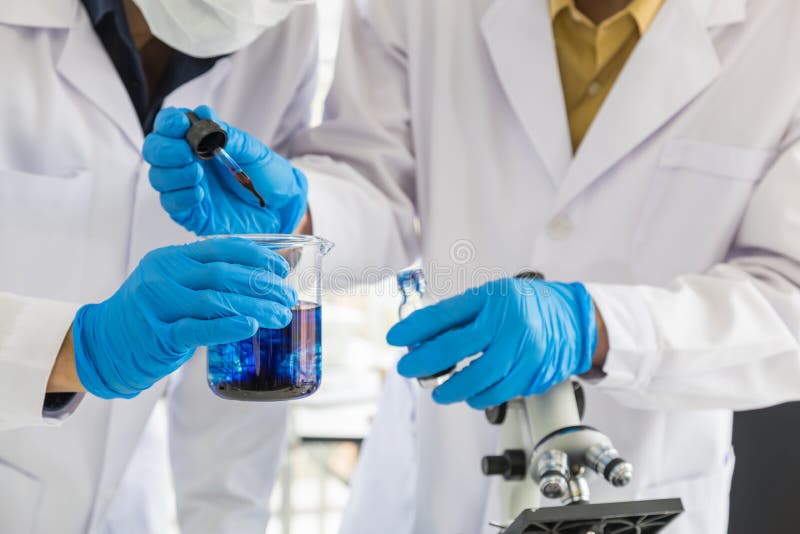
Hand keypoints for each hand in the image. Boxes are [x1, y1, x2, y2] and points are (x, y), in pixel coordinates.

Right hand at [72, 238, 296, 398]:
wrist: (103, 344)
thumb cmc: (150, 315)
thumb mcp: (172, 284)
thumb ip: (205, 279)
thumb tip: (261, 280)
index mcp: (171, 258)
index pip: (221, 248)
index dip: (256, 256)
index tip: (281, 268)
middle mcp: (164, 276)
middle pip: (224, 273)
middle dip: (263, 285)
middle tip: (288, 296)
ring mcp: (159, 304)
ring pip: (216, 300)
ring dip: (255, 307)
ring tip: (281, 315)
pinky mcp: (159, 335)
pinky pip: (198, 328)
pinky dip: (227, 326)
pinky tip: (250, 326)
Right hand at [143, 105, 307, 235]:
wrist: (283, 207)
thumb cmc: (269, 176)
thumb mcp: (253, 151)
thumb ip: (229, 136)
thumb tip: (206, 117)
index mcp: (200, 142)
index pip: (169, 126)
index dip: (168, 123)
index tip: (180, 125)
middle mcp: (188, 162)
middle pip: (155, 150)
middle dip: (165, 150)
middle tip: (186, 153)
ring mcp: (187, 187)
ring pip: (158, 178)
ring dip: (173, 174)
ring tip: (197, 174)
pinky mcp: (191, 212)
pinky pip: (171, 204)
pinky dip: (181, 197)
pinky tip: (199, 194)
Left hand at [388, 278, 596, 408]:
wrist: (576, 320)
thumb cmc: (531, 306)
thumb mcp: (495, 297)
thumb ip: (462, 316)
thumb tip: (423, 336)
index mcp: (494, 300)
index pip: (445, 314)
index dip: (416, 328)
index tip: (396, 338)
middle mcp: (507, 324)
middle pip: (455, 347)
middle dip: (424, 362)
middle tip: (408, 369)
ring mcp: (523, 351)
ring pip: (476, 378)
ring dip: (451, 388)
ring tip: (440, 391)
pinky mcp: (534, 374)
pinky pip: (498, 392)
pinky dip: (478, 397)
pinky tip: (469, 395)